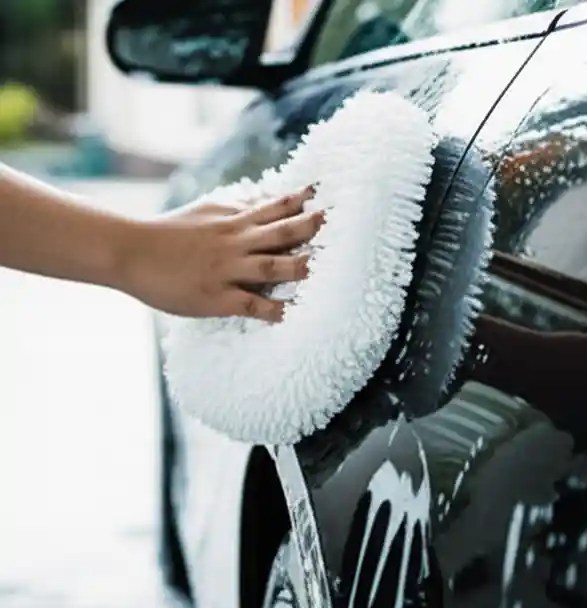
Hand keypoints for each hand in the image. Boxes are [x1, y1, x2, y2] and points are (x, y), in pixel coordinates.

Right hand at [117, 186, 324, 321]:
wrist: (129, 252)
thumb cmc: (169, 232)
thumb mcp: (207, 211)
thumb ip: (239, 207)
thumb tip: (267, 199)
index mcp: (234, 222)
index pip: (277, 207)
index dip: (304, 201)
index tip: (329, 196)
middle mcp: (236, 242)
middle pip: (283, 232)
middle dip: (313, 229)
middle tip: (342, 225)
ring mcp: (227, 270)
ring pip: (273, 266)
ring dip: (303, 266)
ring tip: (330, 269)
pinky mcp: (217, 296)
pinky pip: (252, 304)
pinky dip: (275, 310)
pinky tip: (295, 315)